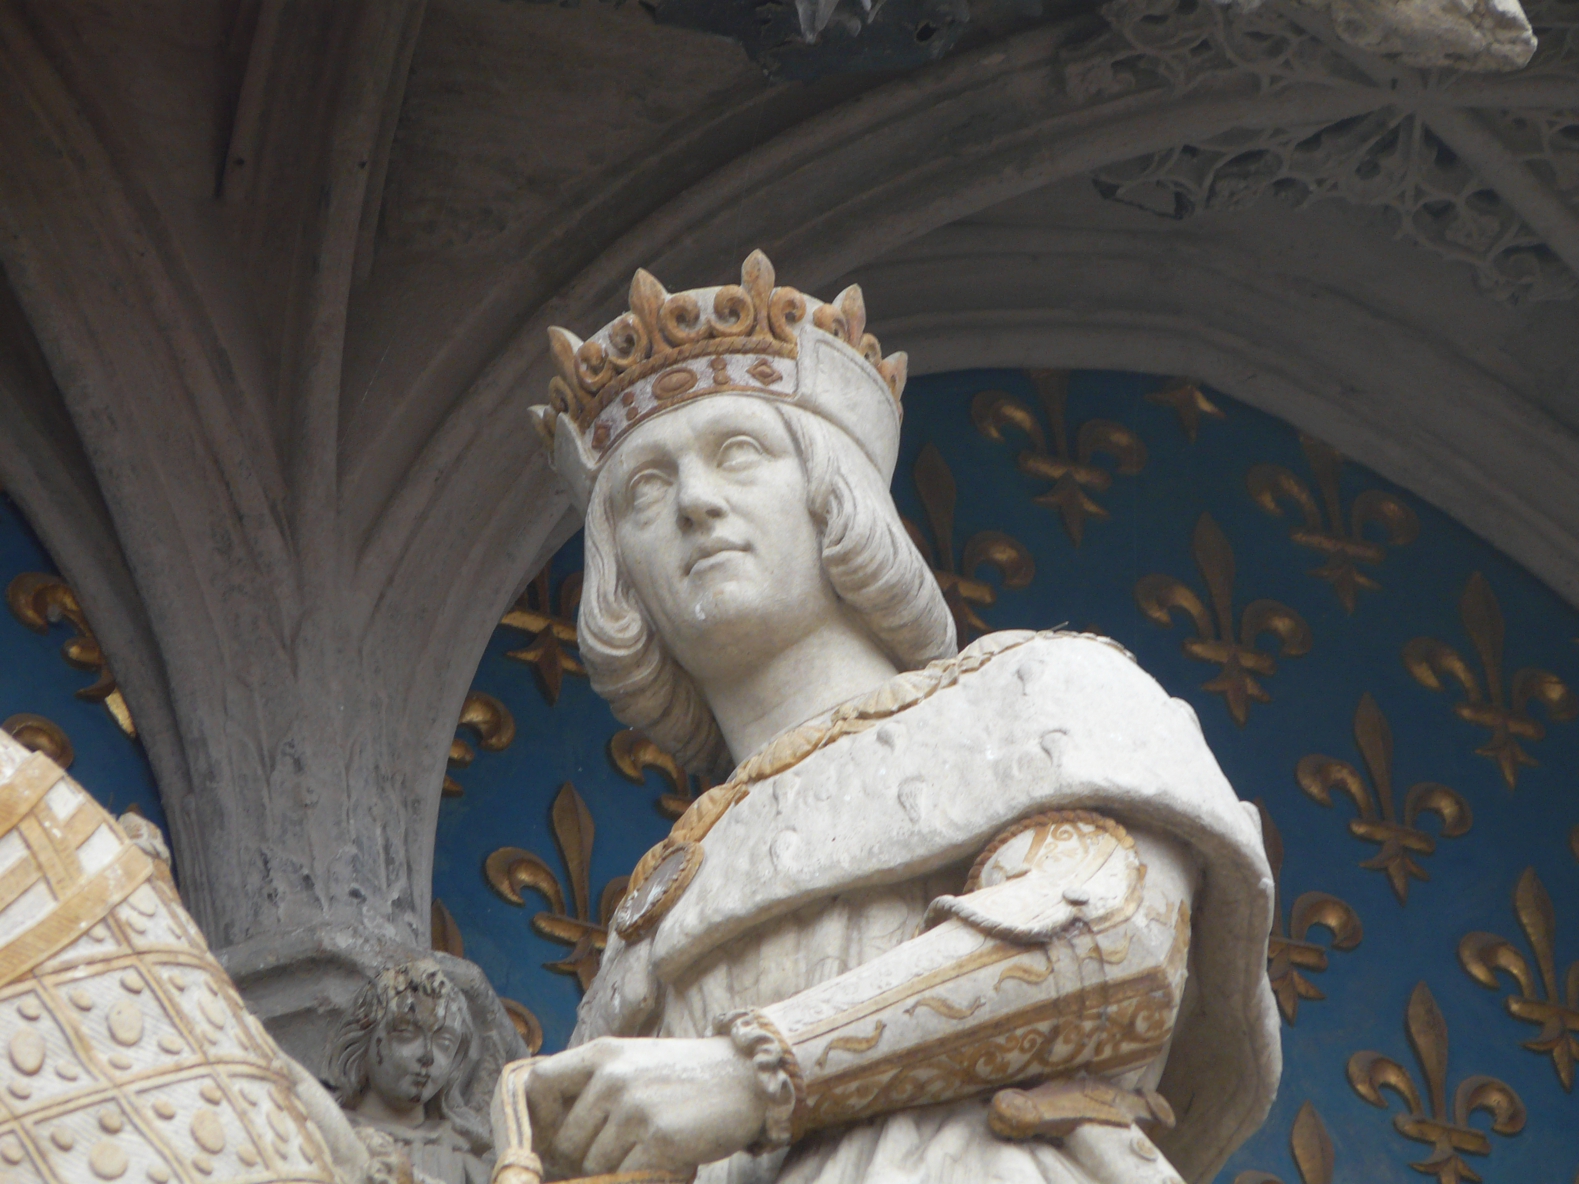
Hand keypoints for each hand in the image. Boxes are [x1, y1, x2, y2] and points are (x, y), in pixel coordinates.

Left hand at [525, 1036, 765, 1178]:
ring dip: (620, 1168)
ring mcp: (635, 1108)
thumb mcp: (632, 1063)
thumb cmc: (683, 1077)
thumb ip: (592, 1087)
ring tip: (651, 1147)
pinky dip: (644, 1177)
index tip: (554, 1140)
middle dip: (586, 1158)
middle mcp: (613, 1077)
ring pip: (595, 1166)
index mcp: (601, 1053)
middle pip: (566, 1141)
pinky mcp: (660, 1138)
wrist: (746, 1077)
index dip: (539, 1119)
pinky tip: (667, 1158)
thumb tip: (548, 1141)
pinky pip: (627, 1178)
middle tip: (622, 1151)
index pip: (538, 1084)